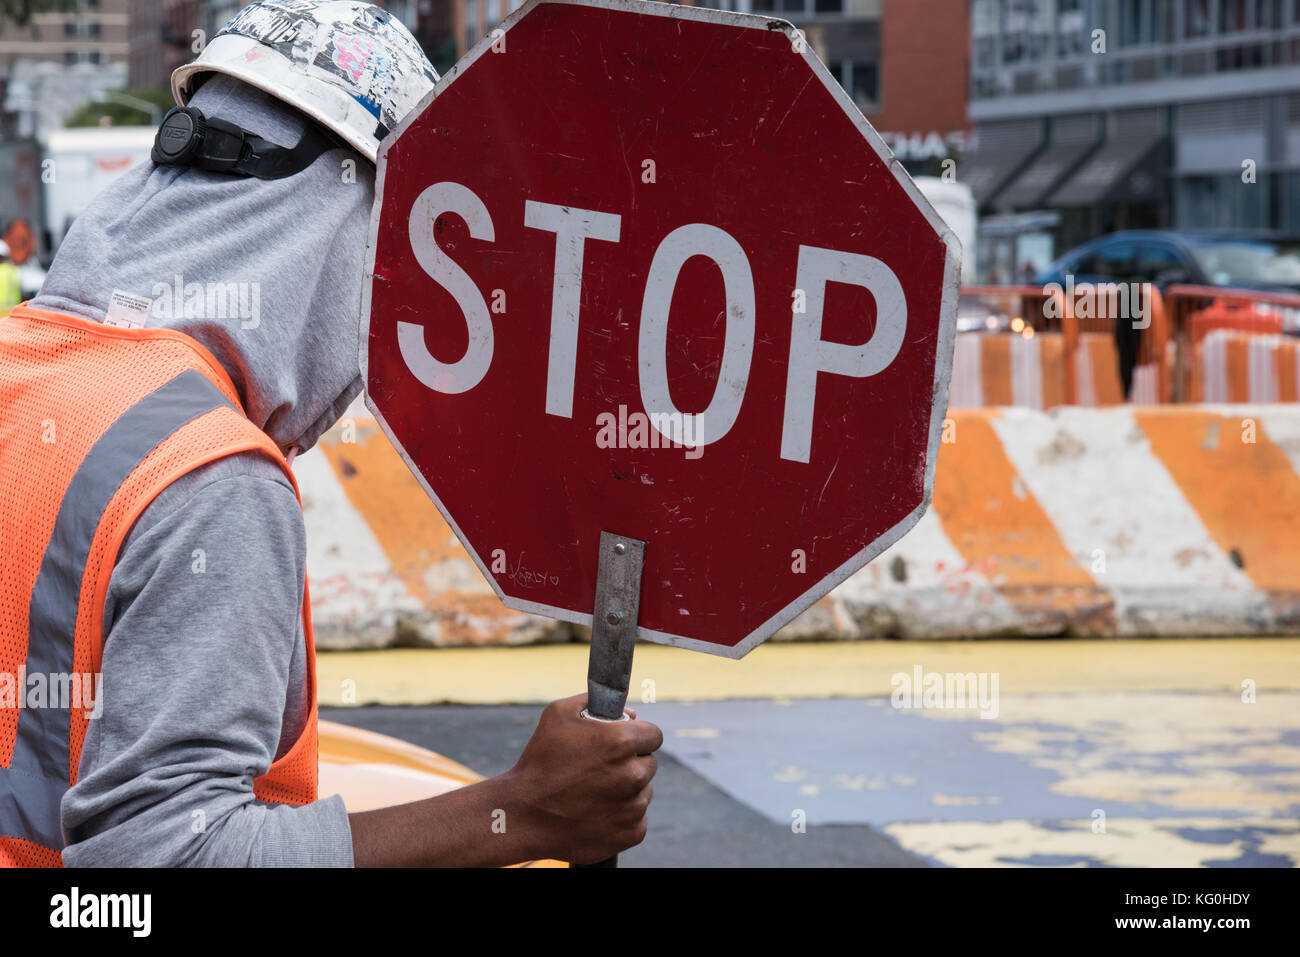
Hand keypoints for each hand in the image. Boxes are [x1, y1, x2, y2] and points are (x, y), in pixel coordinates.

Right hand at [505, 693, 661, 863]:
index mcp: (621, 742)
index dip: (639, 736)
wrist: (523, 814)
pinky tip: (597, 812)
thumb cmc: (539, 762)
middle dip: (632, 762)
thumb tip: (627, 711)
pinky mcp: (631, 833)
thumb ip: (594, 702)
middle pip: (649, 763)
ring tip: (595, 791)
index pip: (654, 734)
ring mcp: (634, 807)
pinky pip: (637, 819)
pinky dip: (622, 816)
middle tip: (603, 768)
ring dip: (628, 790)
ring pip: (644, 791)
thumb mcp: (558, 714)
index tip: (626, 742)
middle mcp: (633, 774)